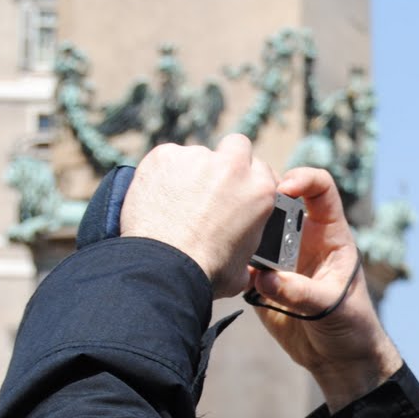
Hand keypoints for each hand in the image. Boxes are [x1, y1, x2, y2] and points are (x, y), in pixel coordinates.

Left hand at [120, 135, 277, 297]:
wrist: (165, 267)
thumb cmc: (206, 272)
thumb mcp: (245, 263)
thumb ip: (247, 243)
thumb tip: (241, 252)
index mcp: (260, 190)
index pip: (261, 169)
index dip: (248, 180)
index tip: (236, 191)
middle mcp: (233, 166)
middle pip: (236, 146)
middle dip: (226, 160)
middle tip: (210, 185)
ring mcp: (197, 157)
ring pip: (196, 155)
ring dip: (190, 171)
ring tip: (175, 200)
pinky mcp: (164, 156)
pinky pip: (166, 158)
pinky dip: (162, 173)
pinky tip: (157, 196)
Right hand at [246, 167, 402, 409]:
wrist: (338, 359)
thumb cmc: (351, 325)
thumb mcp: (332, 306)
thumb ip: (300, 292)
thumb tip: (264, 278)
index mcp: (329, 234)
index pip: (320, 188)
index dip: (302, 179)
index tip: (283, 188)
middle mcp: (302, 239)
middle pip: (276, 202)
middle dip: (259, 199)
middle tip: (242, 208)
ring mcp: (279, 259)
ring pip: (254, 231)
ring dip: (240, 232)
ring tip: (226, 238)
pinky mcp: (260, 281)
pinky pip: (240, 265)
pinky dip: (230, 264)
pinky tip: (222, 268)